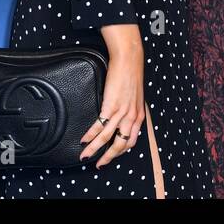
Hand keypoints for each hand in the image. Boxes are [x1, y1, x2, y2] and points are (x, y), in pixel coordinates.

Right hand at [83, 24, 144, 166]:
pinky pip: (99, 126)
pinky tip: (84, 140)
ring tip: (85, 156)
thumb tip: (120, 119)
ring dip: (94, 149)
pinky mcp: (111, 105)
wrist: (129, 60)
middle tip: (98, 164)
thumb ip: (129, 110)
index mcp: (139, 116)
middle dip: (108, 157)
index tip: (110, 157)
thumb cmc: (131, 76)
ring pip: (107, 138)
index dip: (120, 152)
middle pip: (120, 144)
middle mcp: (132, 117)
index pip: (131, 141)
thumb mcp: (135, 97)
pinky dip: (90, 135)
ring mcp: (122, 112)